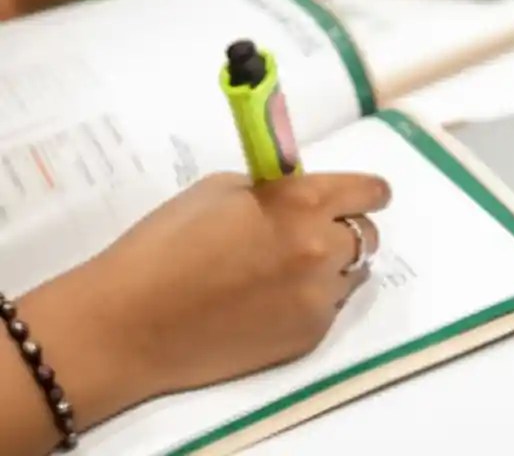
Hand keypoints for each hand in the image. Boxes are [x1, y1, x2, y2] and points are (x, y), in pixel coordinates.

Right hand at [17, 172, 389, 426]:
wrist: (131, 323)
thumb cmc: (164, 245)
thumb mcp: (220, 190)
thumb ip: (274, 189)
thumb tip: (298, 194)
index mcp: (302, 202)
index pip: (370, 191)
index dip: (368, 192)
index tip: (363, 196)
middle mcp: (322, 248)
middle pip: (367, 235)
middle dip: (345, 230)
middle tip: (311, 234)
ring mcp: (319, 296)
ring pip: (351, 275)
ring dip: (331, 267)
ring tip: (284, 271)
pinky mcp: (309, 335)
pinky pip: (328, 308)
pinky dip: (310, 300)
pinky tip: (269, 301)